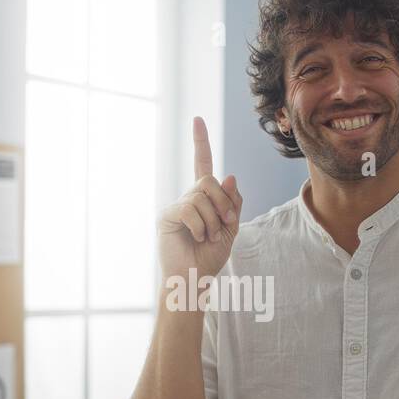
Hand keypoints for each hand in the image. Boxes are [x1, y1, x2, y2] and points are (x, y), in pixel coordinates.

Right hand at [158, 117, 242, 279]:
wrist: (194, 278)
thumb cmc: (209, 257)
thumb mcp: (230, 228)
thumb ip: (232, 202)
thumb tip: (229, 174)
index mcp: (203, 199)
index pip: (202, 165)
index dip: (200, 142)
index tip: (197, 120)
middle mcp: (188, 198)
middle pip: (209, 181)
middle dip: (223, 203)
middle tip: (226, 224)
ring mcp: (176, 206)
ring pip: (201, 196)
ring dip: (213, 220)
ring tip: (207, 237)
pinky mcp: (167, 216)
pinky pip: (189, 209)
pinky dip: (199, 226)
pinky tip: (196, 238)